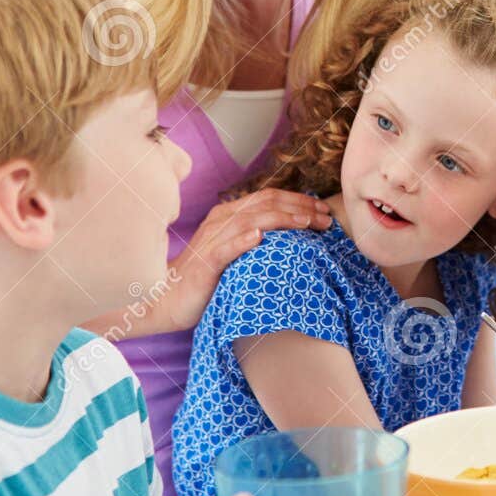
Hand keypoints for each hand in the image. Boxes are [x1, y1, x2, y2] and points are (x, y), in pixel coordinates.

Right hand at [153, 189, 330, 332]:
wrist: (168, 298)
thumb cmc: (208, 277)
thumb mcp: (236, 251)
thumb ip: (258, 238)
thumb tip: (296, 235)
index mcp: (230, 214)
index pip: (270, 198)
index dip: (299, 201)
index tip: (325, 211)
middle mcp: (222, 220)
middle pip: (266, 204)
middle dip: (300, 208)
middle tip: (327, 218)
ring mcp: (212, 239)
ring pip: (250, 220)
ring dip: (281, 219)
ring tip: (307, 223)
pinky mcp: (205, 262)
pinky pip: (225, 248)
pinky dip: (242, 240)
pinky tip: (260, 238)